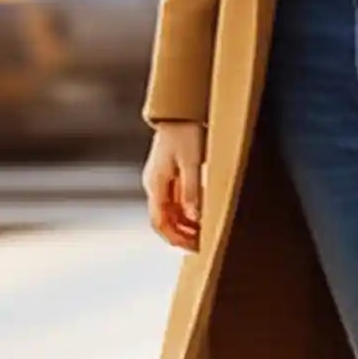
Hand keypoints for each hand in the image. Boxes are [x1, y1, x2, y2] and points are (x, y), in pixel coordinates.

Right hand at [142, 122, 204, 251]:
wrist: (179, 112)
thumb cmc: (185, 133)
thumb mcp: (191, 163)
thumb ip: (191, 191)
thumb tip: (194, 217)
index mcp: (155, 184)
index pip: (159, 222)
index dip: (175, 238)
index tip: (193, 247)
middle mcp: (153, 185)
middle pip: (163, 220)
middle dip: (181, 235)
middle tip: (202, 245)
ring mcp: (160, 181)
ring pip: (169, 212)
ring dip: (184, 225)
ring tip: (204, 234)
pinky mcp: (168, 176)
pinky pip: (174, 201)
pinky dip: (186, 213)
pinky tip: (201, 217)